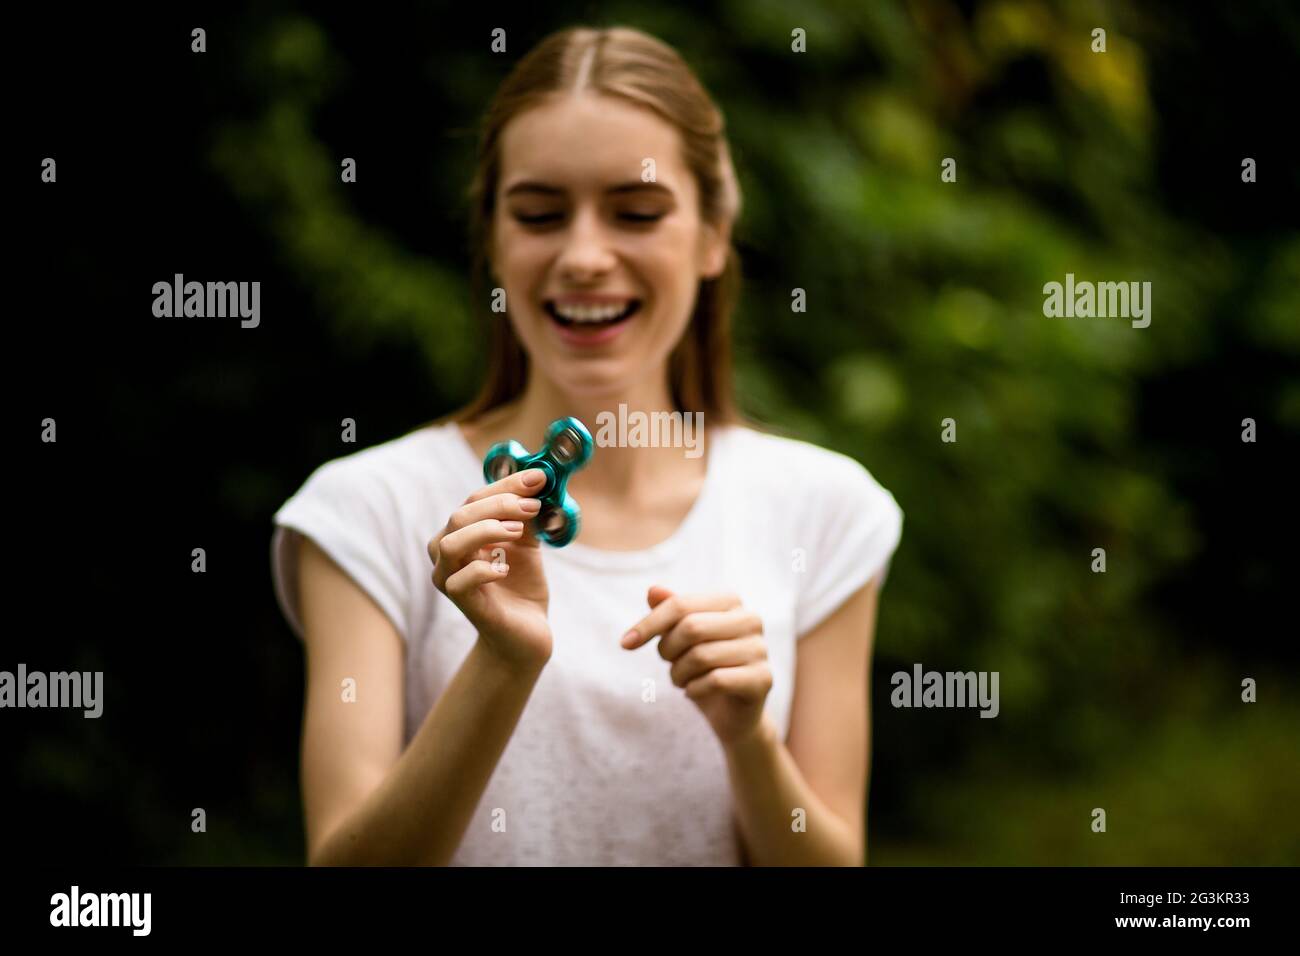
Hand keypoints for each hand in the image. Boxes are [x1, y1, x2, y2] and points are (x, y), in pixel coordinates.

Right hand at [429, 468, 551, 673]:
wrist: (527, 632)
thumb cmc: (522, 585)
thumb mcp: (527, 543)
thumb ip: (527, 517)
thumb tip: (538, 485)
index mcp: (462, 533)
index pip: (474, 499)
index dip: (505, 486)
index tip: (538, 478)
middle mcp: (448, 553)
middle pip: (460, 517)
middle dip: (498, 505)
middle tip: (532, 507)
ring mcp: (450, 579)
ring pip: (450, 544)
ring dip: (485, 530)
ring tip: (518, 532)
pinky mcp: (462, 603)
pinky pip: (460, 581)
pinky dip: (483, 570)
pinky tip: (505, 569)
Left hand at [621, 586, 772, 745]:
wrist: (732, 714)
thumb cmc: (703, 668)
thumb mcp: (680, 639)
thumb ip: (669, 612)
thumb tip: (653, 590)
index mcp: (730, 601)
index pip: (680, 605)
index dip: (649, 624)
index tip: (625, 644)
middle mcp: (751, 619)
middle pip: (691, 628)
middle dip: (668, 651)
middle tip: (669, 665)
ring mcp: (760, 649)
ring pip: (701, 656)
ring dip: (679, 674)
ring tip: (681, 680)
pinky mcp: (763, 679)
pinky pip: (715, 680)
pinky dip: (694, 689)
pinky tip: (693, 692)